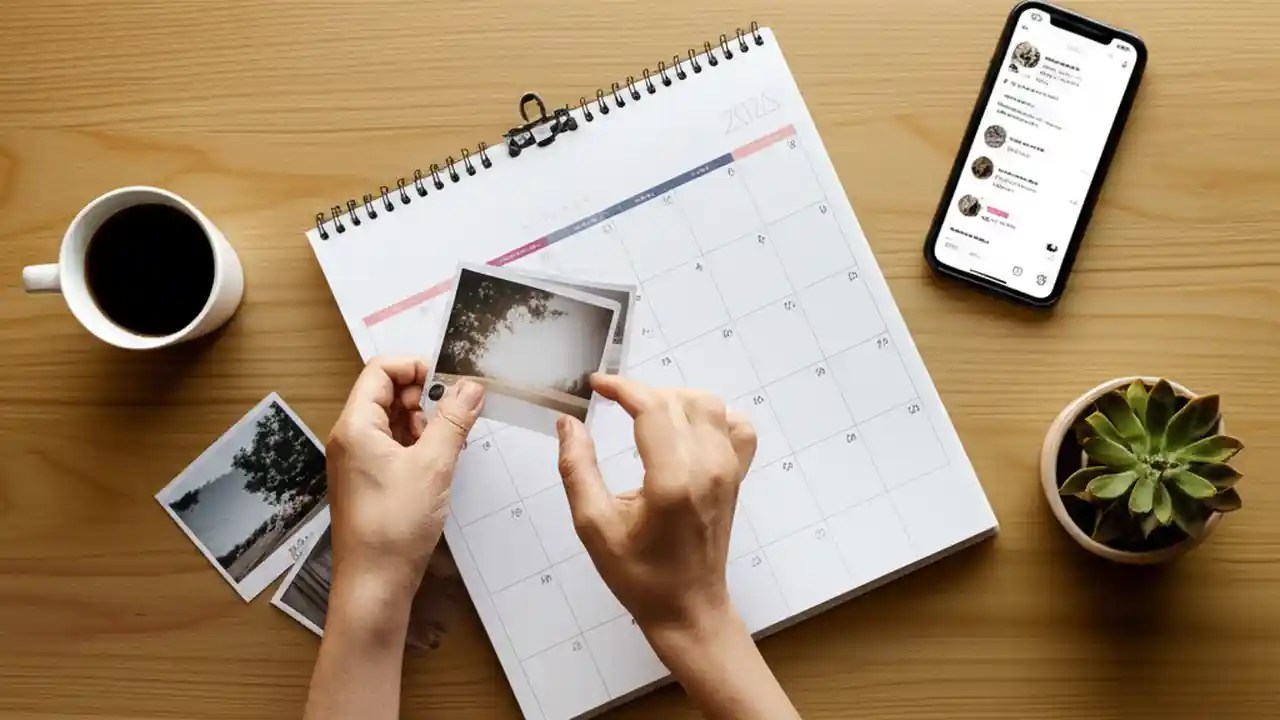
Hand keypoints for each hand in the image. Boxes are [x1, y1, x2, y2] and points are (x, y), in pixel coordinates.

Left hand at [326, 357, 484, 605]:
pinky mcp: (369, 481)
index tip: (449, 382)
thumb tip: (470, 386)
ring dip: (425, 424)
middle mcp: (351, 438)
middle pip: (387, 393)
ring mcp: (358, 461)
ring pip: (394, 421)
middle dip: (424, 398)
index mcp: (356, 426)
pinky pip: (394, 447)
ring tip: (449, 446)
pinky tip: (439, 464)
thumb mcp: (433, 465)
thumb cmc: (393, 528)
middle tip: (453, 418)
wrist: (374, 584)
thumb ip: (453, 420)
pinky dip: (419, 446)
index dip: (416, 367)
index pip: (381, 370)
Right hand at [555, 374, 755, 639]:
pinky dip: (714, 416)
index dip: (621, 388)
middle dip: (642, 393)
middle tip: (614, 405)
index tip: (596, 385)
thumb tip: (568, 423)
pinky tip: (688, 429)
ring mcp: (729, 470)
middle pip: (679, 400)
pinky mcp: (738, 476)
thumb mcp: (594, 526)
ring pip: (710, 405)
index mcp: (672, 480)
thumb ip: (577, 469)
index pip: (652, 408)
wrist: (688, 607)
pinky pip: (738, 427)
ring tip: (646, 415)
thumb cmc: (638, 574)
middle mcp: (708, 467)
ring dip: (675, 399)